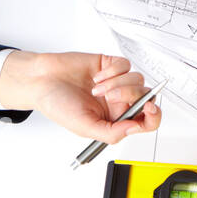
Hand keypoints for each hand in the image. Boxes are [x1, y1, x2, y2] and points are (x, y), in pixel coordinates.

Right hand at [0, 51, 161, 141]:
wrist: (42, 80)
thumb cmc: (58, 105)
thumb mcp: (84, 127)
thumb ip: (111, 132)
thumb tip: (134, 129)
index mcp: (115, 120)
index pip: (145, 121)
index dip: (154, 116)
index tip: (150, 108)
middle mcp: (119, 102)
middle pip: (145, 97)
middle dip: (131, 96)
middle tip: (110, 97)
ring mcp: (116, 82)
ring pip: (137, 80)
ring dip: (117, 83)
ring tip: (96, 88)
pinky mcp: (110, 65)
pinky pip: (125, 65)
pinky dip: (112, 71)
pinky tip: (97, 76)